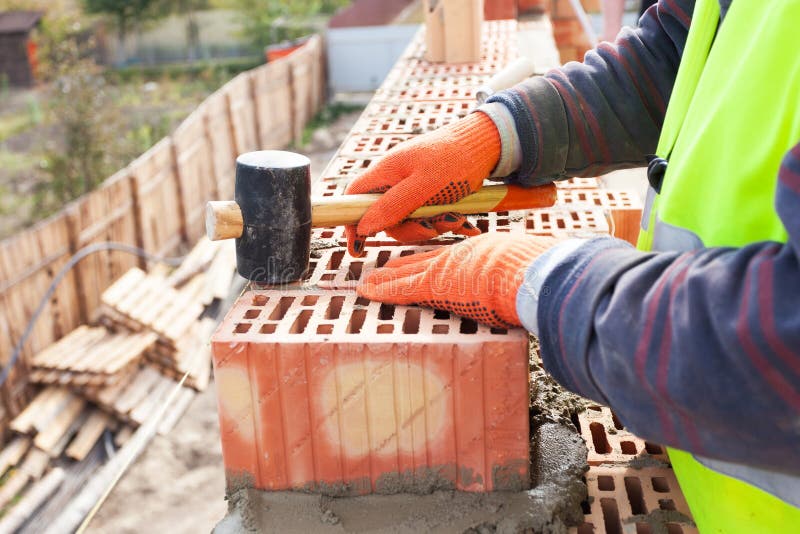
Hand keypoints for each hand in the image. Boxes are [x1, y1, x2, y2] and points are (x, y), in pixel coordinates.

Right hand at [345, 112, 500, 255]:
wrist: (487, 144)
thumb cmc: (456, 159)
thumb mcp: (424, 186)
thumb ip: (392, 206)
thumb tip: (363, 227)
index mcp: (386, 171)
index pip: (353, 197)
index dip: (352, 223)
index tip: (358, 248)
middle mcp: (395, 180)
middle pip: (384, 217)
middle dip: (409, 229)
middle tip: (432, 227)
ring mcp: (412, 187)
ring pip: (409, 221)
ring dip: (432, 226)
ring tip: (455, 218)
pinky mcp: (429, 193)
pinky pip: (428, 216)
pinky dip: (444, 221)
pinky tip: (462, 219)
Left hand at [357, 233, 558, 327]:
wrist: (529, 272)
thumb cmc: (537, 271)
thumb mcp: (530, 265)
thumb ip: (525, 272)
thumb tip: (542, 280)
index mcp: (480, 255)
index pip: (449, 260)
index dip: (431, 262)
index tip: (422, 265)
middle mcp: (458, 259)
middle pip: (423, 263)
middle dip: (402, 268)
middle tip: (385, 270)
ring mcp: (446, 270)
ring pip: (408, 274)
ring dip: (386, 279)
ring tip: (368, 283)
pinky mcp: (435, 285)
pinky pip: (403, 288)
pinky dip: (383, 290)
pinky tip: (367, 292)